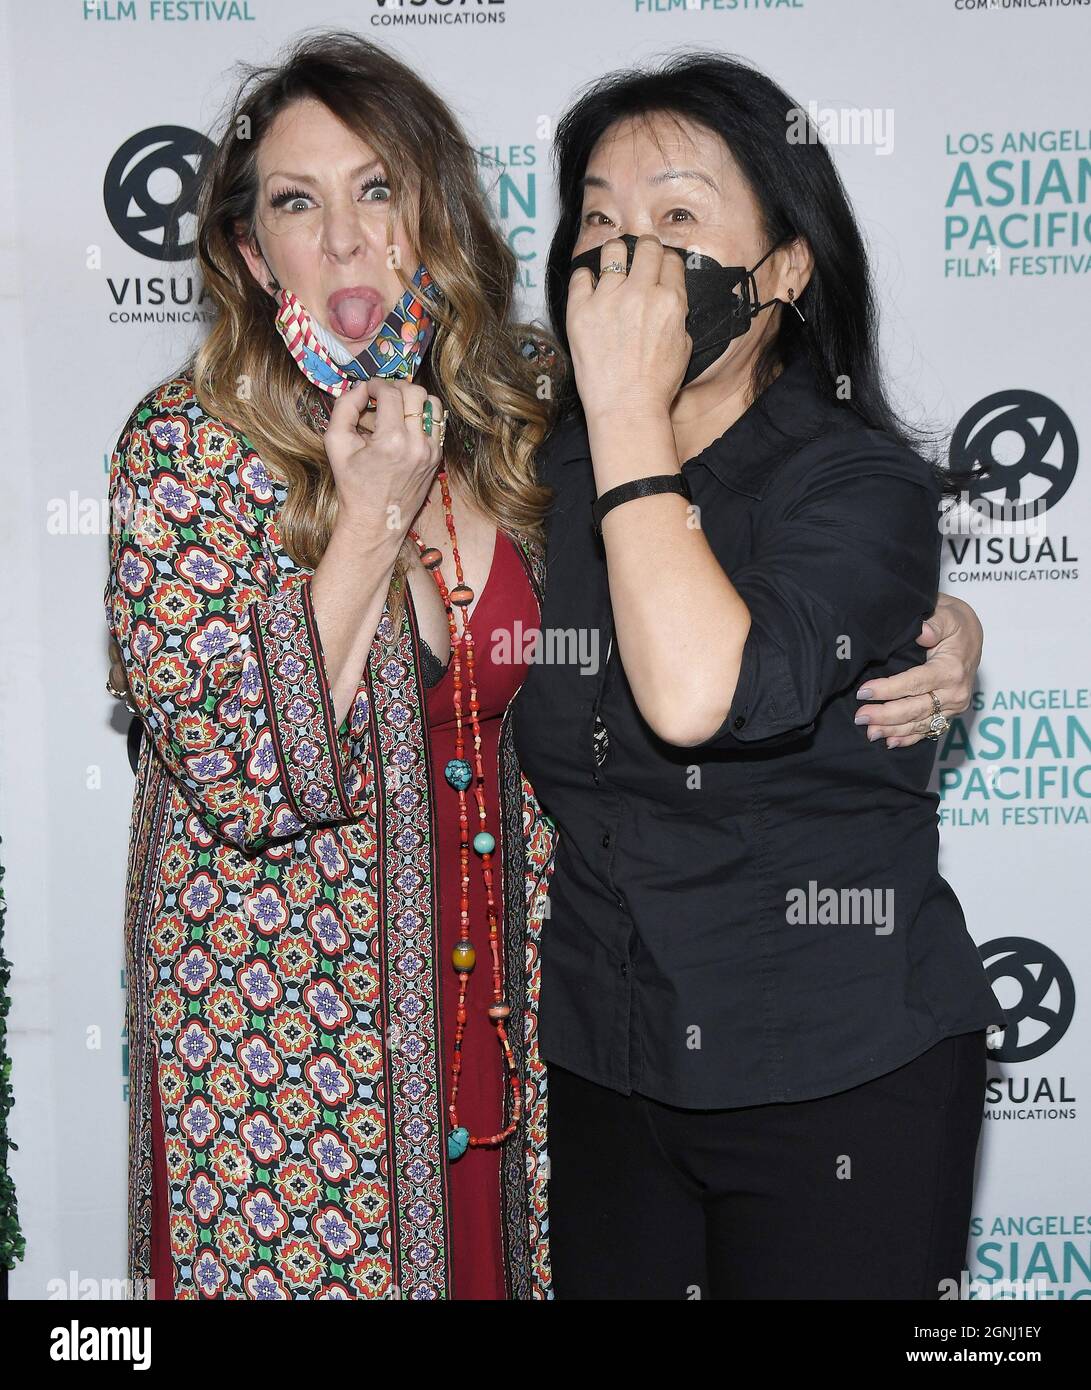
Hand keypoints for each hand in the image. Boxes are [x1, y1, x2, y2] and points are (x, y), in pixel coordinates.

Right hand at [323, 377, 443, 542]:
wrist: (376, 521)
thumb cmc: (353, 485)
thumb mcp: (335, 444)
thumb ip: (344, 408)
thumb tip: (361, 387)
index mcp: (392, 441)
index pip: (391, 393)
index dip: (376, 384)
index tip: (367, 389)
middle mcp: (417, 445)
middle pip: (416, 392)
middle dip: (396, 388)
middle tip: (381, 397)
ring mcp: (432, 451)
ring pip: (432, 404)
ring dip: (413, 400)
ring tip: (395, 409)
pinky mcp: (438, 457)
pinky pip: (436, 423)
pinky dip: (421, 417)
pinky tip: (403, 427)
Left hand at [566, 235, 689, 421]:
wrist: (626, 408)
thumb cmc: (656, 385)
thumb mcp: (684, 347)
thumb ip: (677, 315)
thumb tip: (669, 298)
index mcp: (671, 300)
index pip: (670, 260)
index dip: (664, 262)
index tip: (657, 268)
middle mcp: (641, 292)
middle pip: (646, 247)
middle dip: (644, 250)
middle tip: (637, 261)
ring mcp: (608, 299)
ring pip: (612, 251)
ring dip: (615, 256)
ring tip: (612, 267)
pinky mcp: (580, 310)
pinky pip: (580, 276)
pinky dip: (585, 279)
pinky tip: (589, 288)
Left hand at [855, 594, 982, 747]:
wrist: (972, 635)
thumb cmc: (954, 623)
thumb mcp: (948, 615)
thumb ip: (935, 623)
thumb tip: (923, 632)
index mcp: (951, 669)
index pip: (915, 683)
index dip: (889, 689)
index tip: (864, 692)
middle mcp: (956, 692)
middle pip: (916, 708)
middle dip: (886, 715)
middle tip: (860, 717)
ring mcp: (954, 705)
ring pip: (920, 722)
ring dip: (894, 730)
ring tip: (870, 733)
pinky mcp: (950, 713)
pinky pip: (929, 729)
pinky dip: (909, 738)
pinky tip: (890, 742)